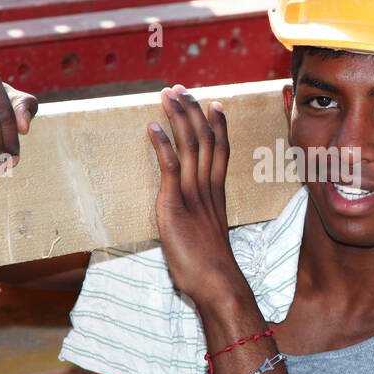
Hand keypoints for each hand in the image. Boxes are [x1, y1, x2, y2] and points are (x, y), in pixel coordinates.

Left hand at [146, 84, 244, 304]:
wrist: (217, 283)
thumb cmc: (211, 268)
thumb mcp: (207, 236)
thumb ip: (200, 219)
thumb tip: (191, 218)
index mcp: (217, 194)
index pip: (221, 150)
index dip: (218, 124)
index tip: (213, 104)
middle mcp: (208, 188)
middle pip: (205, 139)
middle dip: (193, 111)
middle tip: (182, 89)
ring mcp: (193, 194)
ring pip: (190, 146)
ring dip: (178, 118)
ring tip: (168, 96)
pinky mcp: (176, 204)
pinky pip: (171, 167)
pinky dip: (162, 144)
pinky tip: (153, 126)